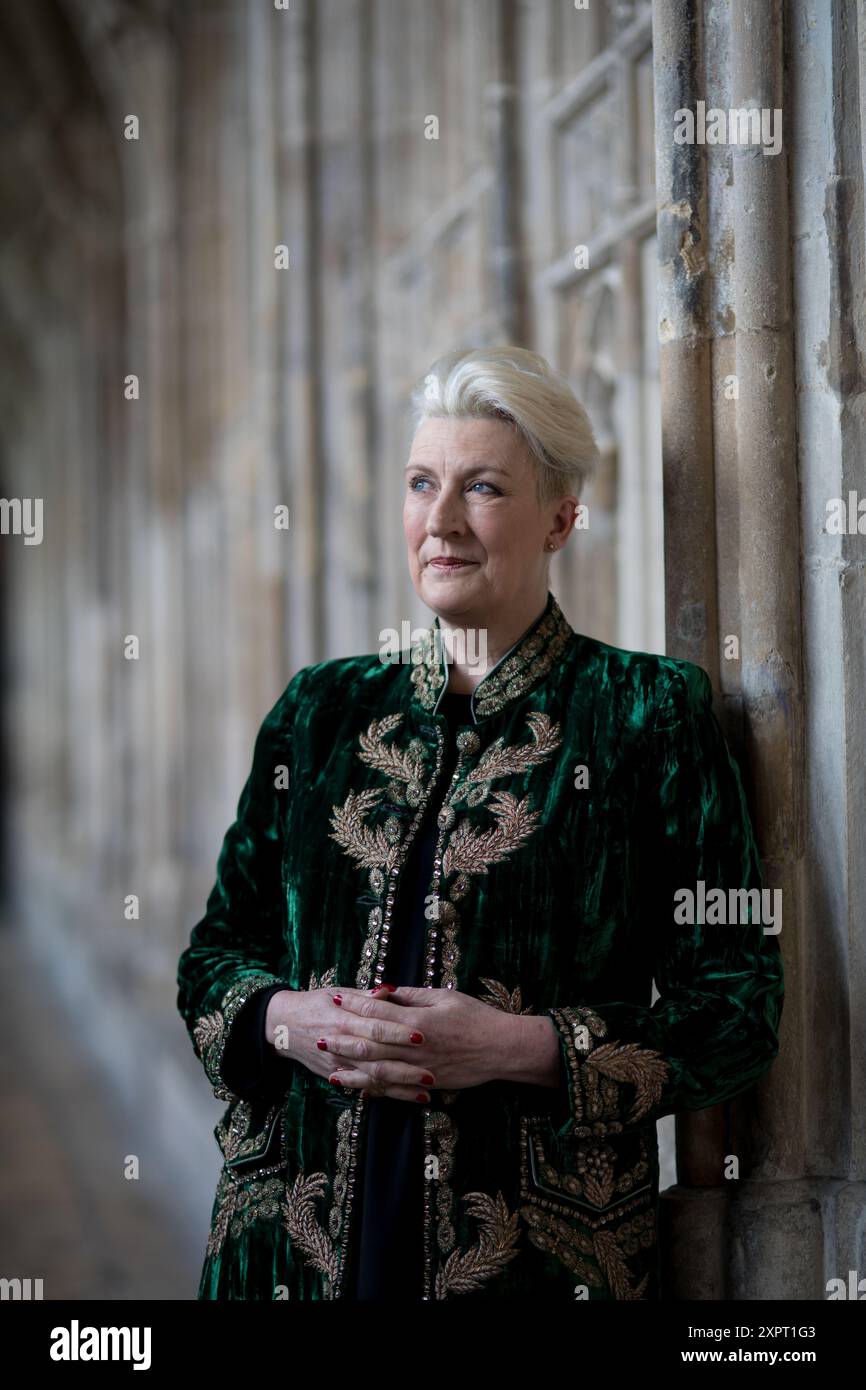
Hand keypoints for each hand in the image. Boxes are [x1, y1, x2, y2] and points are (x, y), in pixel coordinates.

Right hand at [263, 984, 433, 1101]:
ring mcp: (338, 1064)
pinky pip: (363, 1087)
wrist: (283, 1025)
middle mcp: (342, 1044)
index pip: (376, 1027)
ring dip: (399, 1087)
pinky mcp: (336, 1076)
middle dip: (405, 1068)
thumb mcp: (338, 992)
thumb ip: (365, 996)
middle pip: (377, 1059)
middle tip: (432, 1072)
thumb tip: (388, 991)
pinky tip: (405, 1097)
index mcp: (345, 1019)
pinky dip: (384, 1094)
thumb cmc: (316, 1003)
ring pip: (372, 1079)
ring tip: (425, 1091)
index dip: (399, 1033)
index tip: (423, 1036)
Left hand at [318, 984, 519, 1100]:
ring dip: (352, 1069)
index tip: (335, 998)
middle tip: (320, 1036)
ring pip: (378, 1071)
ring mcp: (419, 1069)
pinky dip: (375, 1089)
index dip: (354, 1004)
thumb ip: (411, 996)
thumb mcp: (444, 997)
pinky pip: (395, 1089)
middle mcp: (414, 1047)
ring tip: (331, 1068)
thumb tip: (383, 992)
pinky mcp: (425, 1084)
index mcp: (418, 1021)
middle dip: (343, 1039)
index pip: (377, 1011)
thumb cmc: (475, 1016)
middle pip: (370, 1043)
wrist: (500, 1048)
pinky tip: (359, 1089)